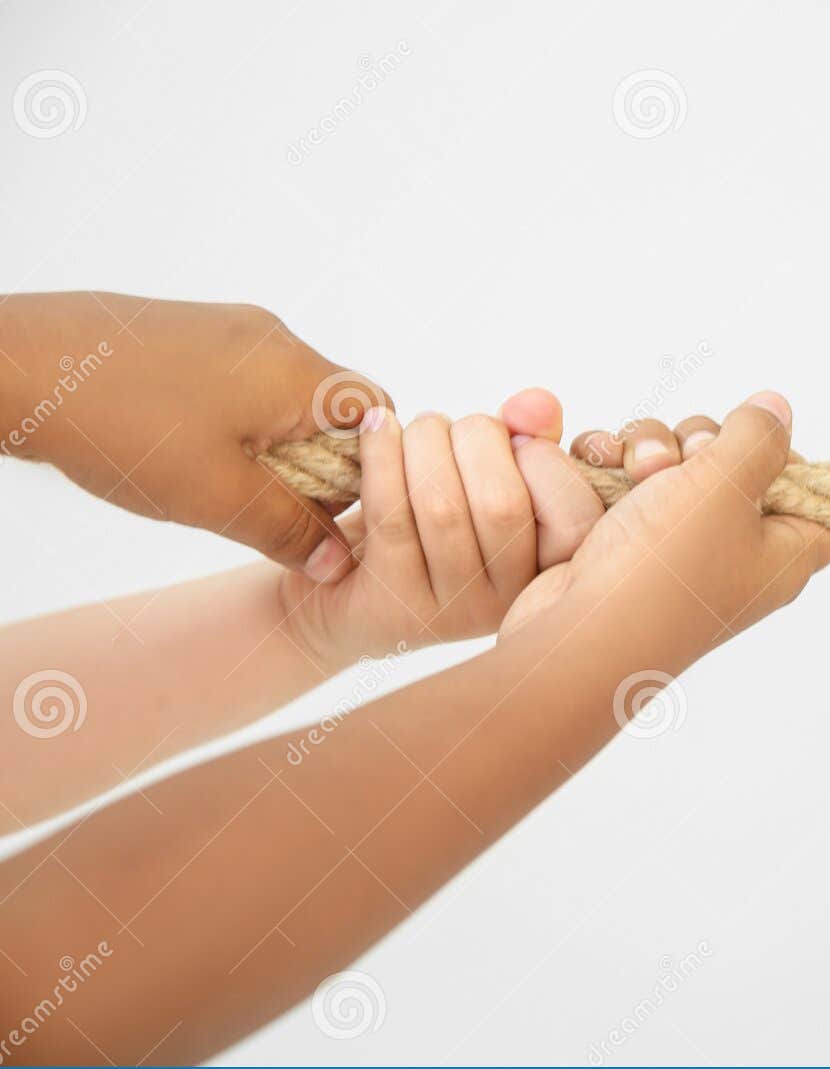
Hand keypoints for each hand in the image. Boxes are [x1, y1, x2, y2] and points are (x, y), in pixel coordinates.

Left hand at [0, 292, 387, 576]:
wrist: (15, 364)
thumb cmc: (122, 426)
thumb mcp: (216, 498)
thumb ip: (288, 531)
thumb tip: (338, 563)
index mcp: (296, 370)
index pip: (378, 414)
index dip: (373, 471)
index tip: (332, 515)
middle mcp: (272, 338)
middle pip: (331, 408)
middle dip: (316, 467)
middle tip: (273, 513)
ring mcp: (226, 329)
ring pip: (282, 398)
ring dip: (272, 450)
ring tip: (222, 487)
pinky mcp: (187, 332)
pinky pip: (240, 383)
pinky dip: (236, 425)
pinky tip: (187, 455)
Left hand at [279, 390, 604, 665]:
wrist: (353, 579)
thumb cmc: (443, 512)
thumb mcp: (500, 471)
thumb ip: (534, 436)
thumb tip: (532, 404)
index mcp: (553, 570)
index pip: (578, 517)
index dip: (547, 460)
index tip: (515, 438)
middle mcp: (510, 603)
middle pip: (502, 504)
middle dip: (474, 438)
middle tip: (452, 426)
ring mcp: (452, 613)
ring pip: (442, 507)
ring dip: (424, 442)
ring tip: (416, 429)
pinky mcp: (393, 609)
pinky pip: (391, 517)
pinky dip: (381, 455)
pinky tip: (378, 430)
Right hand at [497, 393, 829, 663]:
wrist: (580, 632)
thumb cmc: (665, 571)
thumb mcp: (727, 485)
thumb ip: (758, 437)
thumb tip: (777, 409)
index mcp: (782, 552)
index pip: (813, 497)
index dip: (788, 460)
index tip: (756, 444)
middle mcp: (735, 551)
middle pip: (736, 464)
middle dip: (700, 444)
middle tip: (684, 467)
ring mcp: (679, 548)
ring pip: (676, 462)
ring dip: (650, 448)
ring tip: (635, 475)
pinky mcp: (629, 543)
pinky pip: (630, 479)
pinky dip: (615, 466)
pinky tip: (605, 470)